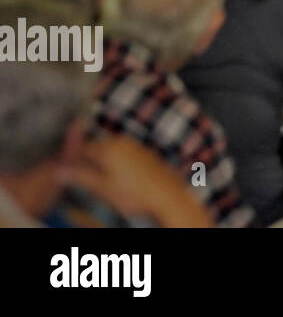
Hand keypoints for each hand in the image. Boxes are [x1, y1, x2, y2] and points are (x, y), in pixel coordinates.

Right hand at [59, 136, 211, 227]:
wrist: (167, 196)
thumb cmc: (134, 194)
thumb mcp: (102, 188)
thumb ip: (80, 176)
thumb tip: (59, 171)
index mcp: (109, 147)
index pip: (83, 149)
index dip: (73, 160)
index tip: (68, 171)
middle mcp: (123, 142)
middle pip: (98, 148)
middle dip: (89, 161)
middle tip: (84, 178)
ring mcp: (136, 146)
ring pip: (112, 151)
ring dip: (104, 163)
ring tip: (103, 182)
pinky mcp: (146, 153)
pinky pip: (125, 154)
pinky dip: (118, 163)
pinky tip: (120, 179)